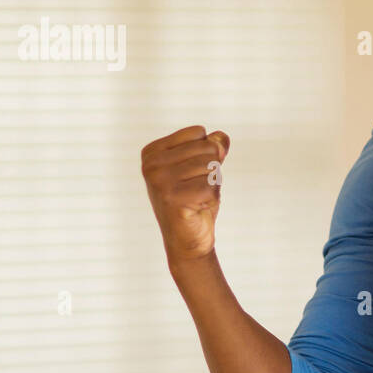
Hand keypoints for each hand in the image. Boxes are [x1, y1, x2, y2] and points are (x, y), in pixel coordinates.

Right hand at [140, 125, 230, 262]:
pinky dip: (211, 198)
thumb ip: (213, 146)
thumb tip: (221, 138)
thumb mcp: (205, 167)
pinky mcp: (173, 198)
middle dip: (211, 170)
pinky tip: (197, 207)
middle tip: (196, 188)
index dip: (207, 153)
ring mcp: (159, 181)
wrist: (188, 240)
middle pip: (208, 148)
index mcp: (153, 151)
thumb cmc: (195, 200)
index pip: (199, 132)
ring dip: (212, 184)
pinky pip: (211, 185)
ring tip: (196, 198)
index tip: (192, 174)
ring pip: (211, 166)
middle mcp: (151, 164)